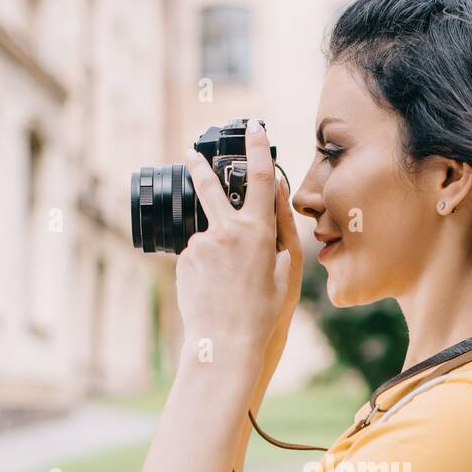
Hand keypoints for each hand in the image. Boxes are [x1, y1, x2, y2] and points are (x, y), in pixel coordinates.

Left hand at [177, 120, 299, 372]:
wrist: (224, 344)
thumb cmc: (264, 313)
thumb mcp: (288, 271)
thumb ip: (283, 228)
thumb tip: (277, 195)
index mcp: (256, 231)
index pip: (260, 178)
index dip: (257, 148)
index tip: (254, 127)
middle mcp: (224, 231)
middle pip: (209, 186)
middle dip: (200, 165)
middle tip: (191, 152)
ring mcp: (199, 245)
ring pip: (209, 235)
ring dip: (217, 249)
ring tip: (229, 285)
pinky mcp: (183, 261)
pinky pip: (197, 256)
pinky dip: (206, 267)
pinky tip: (216, 290)